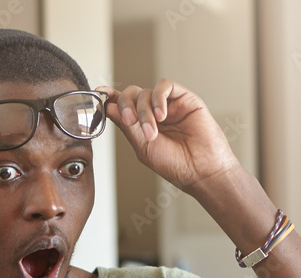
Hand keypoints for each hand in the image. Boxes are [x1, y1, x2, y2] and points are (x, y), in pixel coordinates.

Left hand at [97, 79, 240, 194]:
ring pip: (146, 92)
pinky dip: (158, 98)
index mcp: (142, 125)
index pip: (123, 105)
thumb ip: (127, 126)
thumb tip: (108, 107)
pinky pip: (165, 85)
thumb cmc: (175, 164)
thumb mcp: (143, 147)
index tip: (99, 93)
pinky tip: (161, 115)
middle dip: (126, 106)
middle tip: (130, 121)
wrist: (201, 170)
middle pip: (131, 95)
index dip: (110, 97)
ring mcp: (169, 104)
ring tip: (153, 132)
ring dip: (145, 111)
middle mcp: (154, 112)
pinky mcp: (184, 98)